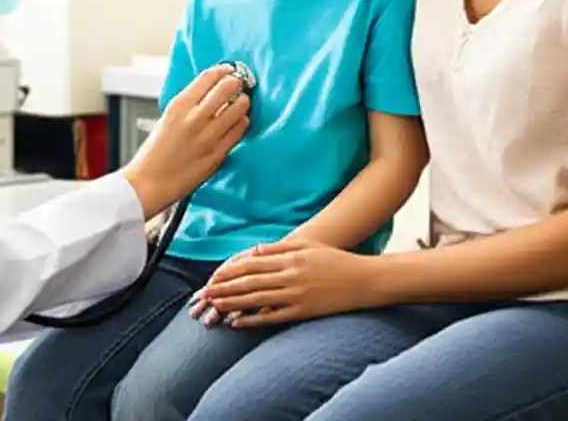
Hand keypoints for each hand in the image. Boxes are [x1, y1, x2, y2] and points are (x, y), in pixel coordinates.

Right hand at [124, 66, 249, 218]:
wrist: (151, 182)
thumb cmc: (156, 153)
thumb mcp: (167, 118)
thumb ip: (189, 104)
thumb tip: (211, 91)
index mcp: (179, 106)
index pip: (208, 77)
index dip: (223, 70)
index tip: (228, 70)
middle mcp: (194, 118)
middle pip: (227, 88)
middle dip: (236, 82)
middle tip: (239, 84)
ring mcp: (208, 136)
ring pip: (239, 107)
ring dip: (243, 102)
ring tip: (241, 102)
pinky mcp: (218, 153)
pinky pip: (239, 130)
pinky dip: (242, 122)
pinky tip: (238, 122)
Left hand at [193, 238, 373, 327]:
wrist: (363, 280)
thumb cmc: (335, 260)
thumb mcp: (307, 245)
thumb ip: (279, 247)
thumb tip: (254, 250)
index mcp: (290, 257)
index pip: (252, 263)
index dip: (230, 270)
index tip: (213, 275)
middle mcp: (290, 276)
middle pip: (250, 282)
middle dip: (224, 288)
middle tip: (204, 294)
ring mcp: (296, 295)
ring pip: (257, 299)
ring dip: (233, 303)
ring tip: (214, 307)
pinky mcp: (303, 311)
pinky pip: (273, 317)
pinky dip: (253, 319)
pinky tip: (238, 322)